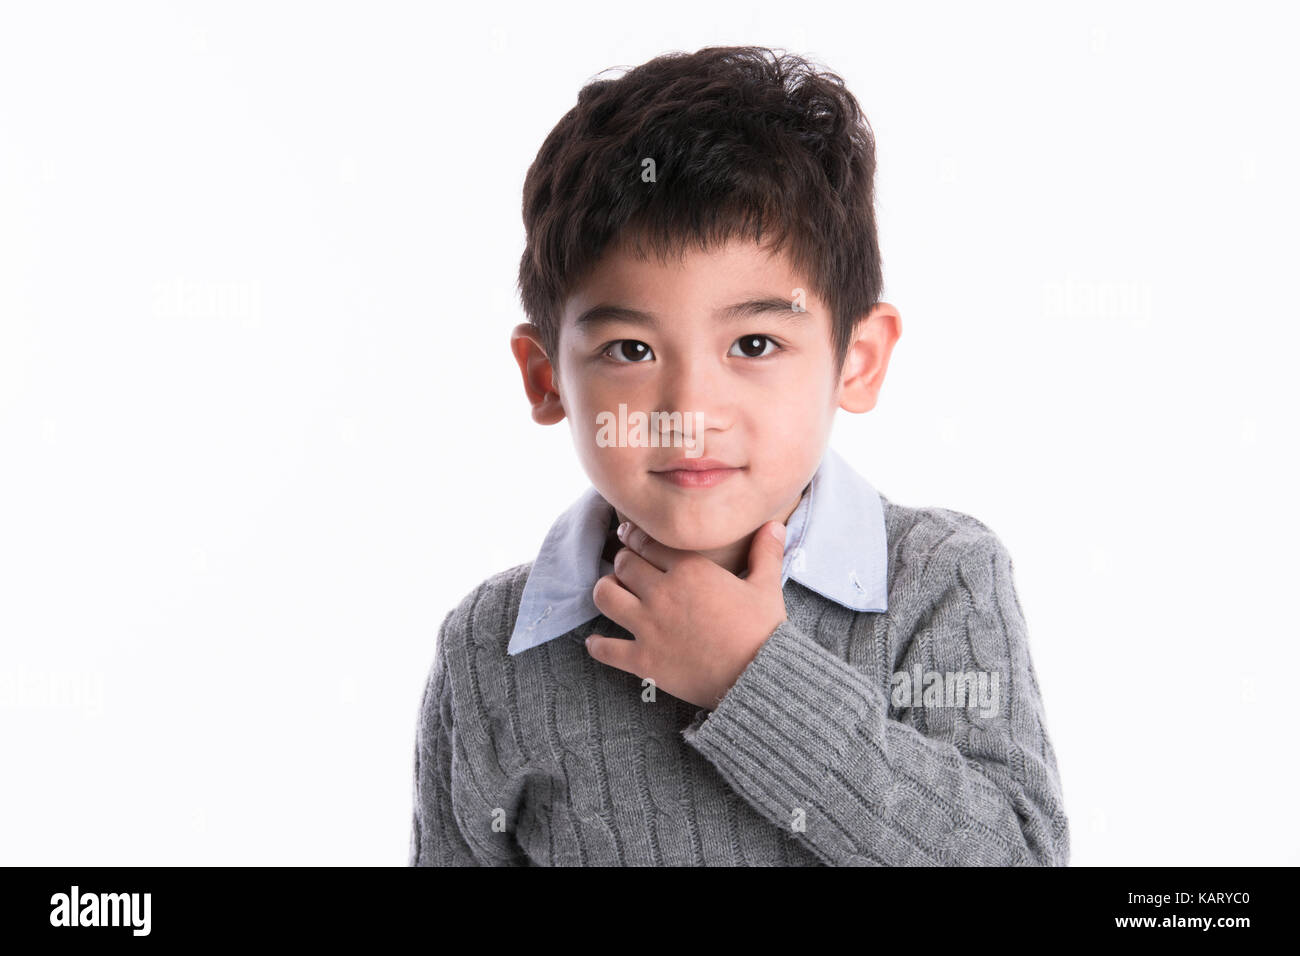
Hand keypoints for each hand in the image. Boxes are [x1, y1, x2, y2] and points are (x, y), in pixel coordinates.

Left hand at [586, 518, 788, 710]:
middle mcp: (663, 593)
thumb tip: (775, 524)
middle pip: (623, 563)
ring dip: (606, 592)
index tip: (630, 536)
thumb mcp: (767, 587)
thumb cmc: (763, 631)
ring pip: (605, 596)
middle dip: (623, 562)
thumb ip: (766, 552)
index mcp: (690, 570)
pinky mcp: (644, 660)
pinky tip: (596, 643)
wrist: (758, 678)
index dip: (636, 537)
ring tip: (612, 594)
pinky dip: (597, 645)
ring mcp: (649, 627)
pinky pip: (605, 649)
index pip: (647, 541)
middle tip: (626, 566)